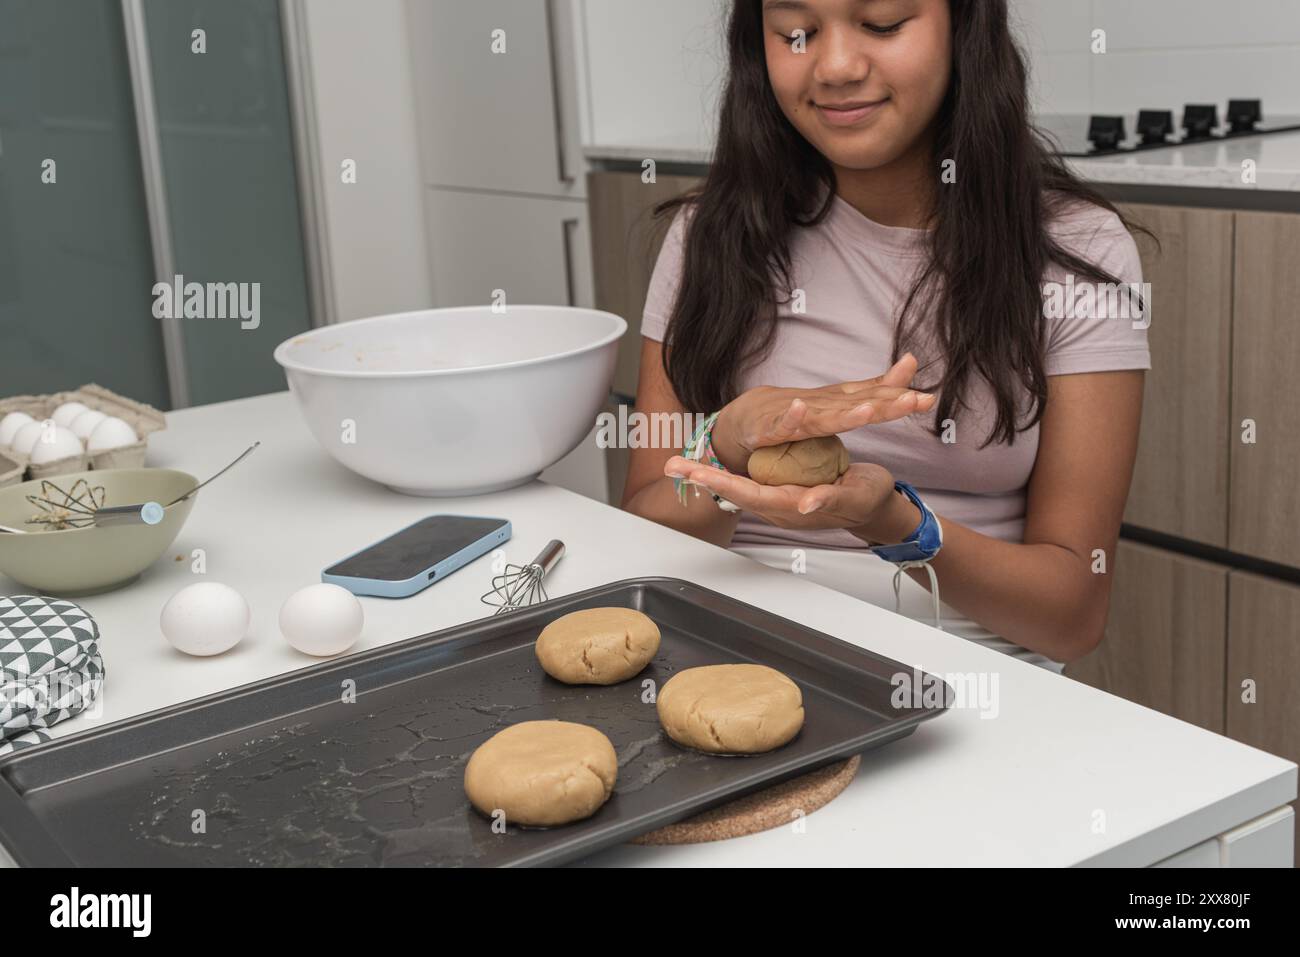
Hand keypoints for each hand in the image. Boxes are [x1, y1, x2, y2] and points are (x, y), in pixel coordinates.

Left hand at [664, 459, 920, 539]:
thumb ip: (828, 500)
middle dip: (702, 477)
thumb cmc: (866, 499)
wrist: (876, 505)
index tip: (696, 471)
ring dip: (707, 475)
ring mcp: (778, 498)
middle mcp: (779, 504)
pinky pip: (748, 483)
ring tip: (679, 465)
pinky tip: (706, 468)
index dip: (721, 481)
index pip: (748, 493)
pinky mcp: (783, 488)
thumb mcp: (853, 496)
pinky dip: (725, 474)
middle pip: (733, 490)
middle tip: (673, 465)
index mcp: (793, 505)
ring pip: (736, 486)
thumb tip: (805, 504)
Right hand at [709, 353, 934, 473]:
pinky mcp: (770, 429)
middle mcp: (820, 405)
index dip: (899, 396)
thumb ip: (877, 385)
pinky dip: (790, 418)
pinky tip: (799, 409)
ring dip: (845, 413)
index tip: (928, 398)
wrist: (745, 418)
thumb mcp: (841, 401)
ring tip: (868, 410)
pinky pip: (781, 426)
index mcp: (837, 402)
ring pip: (824, 417)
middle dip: (885, 402)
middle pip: (856, 405)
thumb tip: (914, 359)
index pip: (872, 396)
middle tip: (913, 400)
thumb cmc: (795, 411)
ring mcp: (796, 416)